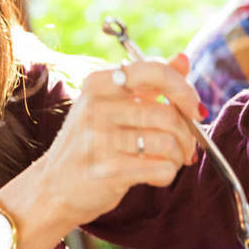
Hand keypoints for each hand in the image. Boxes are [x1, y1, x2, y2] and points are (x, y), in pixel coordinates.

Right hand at [37, 55, 200, 225]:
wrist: (53, 188)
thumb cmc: (91, 143)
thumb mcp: (112, 106)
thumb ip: (149, 83)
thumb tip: (183, 59)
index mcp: (97, 83)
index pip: (154, 71)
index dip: (184, 90)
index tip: (195, 109)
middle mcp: (95, 107)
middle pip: (167, 113)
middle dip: (188, 133)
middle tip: (188, 147)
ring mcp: (99, 139)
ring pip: (167, 142)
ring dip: (178, 156)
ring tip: (170, 161)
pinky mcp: (107, 171)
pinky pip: (160, 168)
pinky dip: (167, 174)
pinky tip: (156, 175)